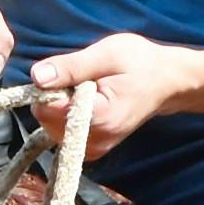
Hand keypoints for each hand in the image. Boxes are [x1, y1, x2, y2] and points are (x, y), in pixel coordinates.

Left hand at [29, 32, 203, 149]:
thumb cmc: (141, 63)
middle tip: (85, 80)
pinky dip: (67, 114)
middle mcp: (94, 142)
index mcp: (99, 119)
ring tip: (90, 89)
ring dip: (62, 105)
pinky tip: (88, 102)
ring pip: (51, 126)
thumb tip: (36, 77)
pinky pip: (62, 131)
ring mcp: (93, 149)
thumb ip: (71, 67)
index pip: (48, 109)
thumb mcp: (107, 54)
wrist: (167, 82)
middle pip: (46, 120)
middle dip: (56, 96)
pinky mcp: (91, 150)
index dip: (51, 87)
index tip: (72, 72)